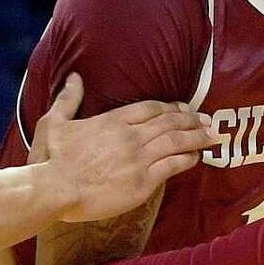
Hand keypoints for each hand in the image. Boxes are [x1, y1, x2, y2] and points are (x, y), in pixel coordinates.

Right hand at [32, 75, 211, 224]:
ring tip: (212, 135)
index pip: (151, 108)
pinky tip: (197, 157)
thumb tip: (75, 76)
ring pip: (177, 142)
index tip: (184, 109)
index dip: (171, 108)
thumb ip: (68, 99)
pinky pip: (173, 166)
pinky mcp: (143, 181)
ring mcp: (139, 158)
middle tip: (208, 120)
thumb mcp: (55, 122)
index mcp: (113, 120)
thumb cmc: (51, 158)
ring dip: (197, 137)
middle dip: (192, 120)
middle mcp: (131, 135)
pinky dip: (187, 159)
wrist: (56, 188)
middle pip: (170, 122)